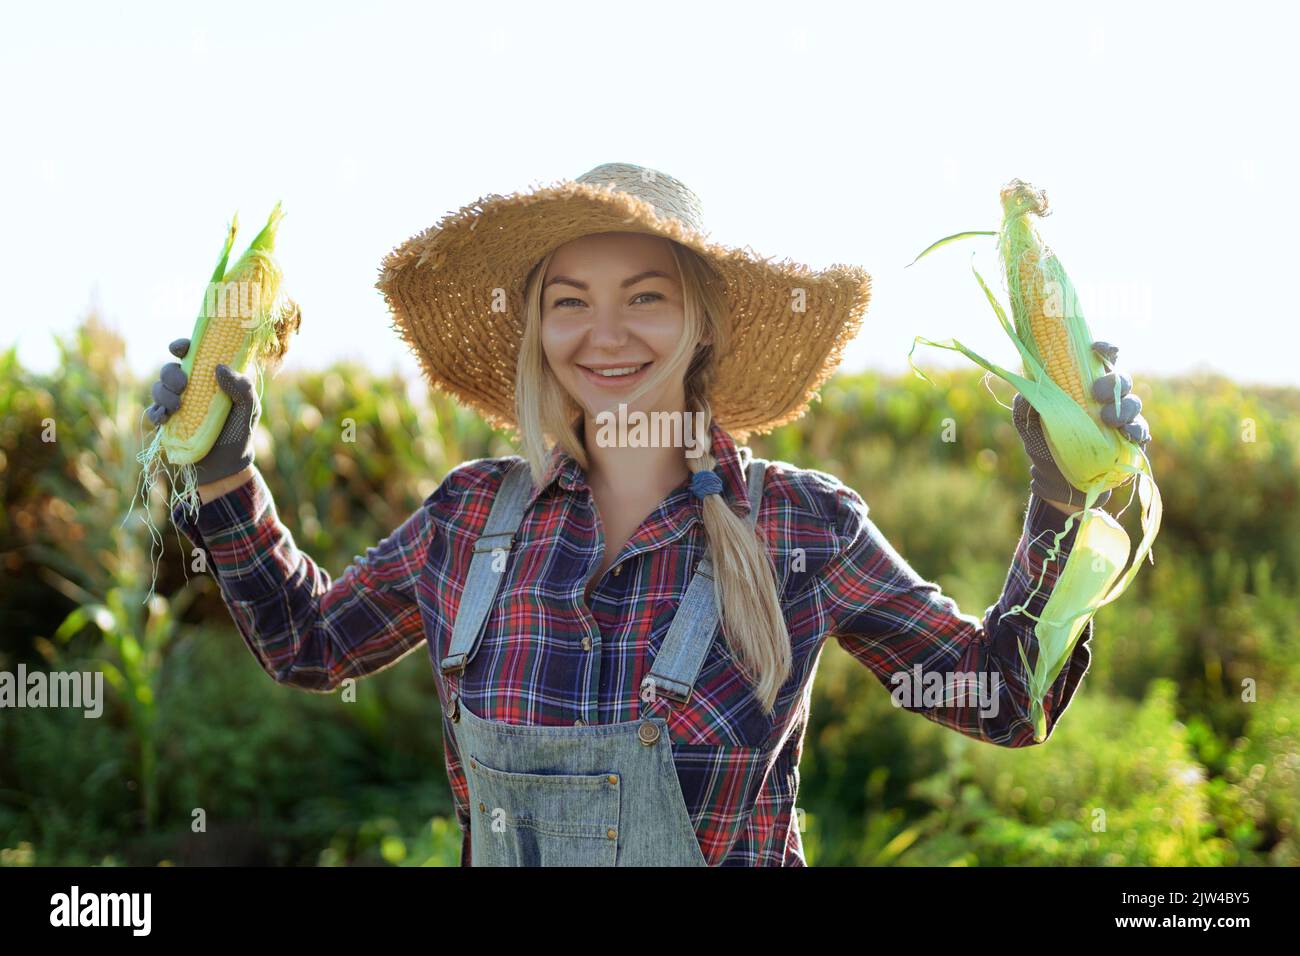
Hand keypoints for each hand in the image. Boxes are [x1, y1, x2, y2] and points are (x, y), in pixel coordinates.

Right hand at [145, 337, 260, 485]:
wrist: (226, 465)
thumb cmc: (240, 432)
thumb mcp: (249, 409)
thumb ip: (242, 388)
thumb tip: (219, 367)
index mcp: (212, 378)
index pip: (195, 354)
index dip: (184, 346)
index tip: (180, 349)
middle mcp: (193, 387)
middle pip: (171, 368)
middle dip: (171, 373)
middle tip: (183, 385)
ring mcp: (178, 404)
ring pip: (158, 387)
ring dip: (163, 393)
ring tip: (177, 407)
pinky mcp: (167, 421)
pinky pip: (152, 410)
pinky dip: (155, 413)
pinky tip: (165, 419)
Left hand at [1012, 340, 1150, 508]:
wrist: (1054, 482)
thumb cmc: (1041, 443)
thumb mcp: (1025, 420)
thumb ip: (1027, 399)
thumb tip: (1029, 383)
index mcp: (1082, 385)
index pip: (1099, 360)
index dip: (1103, 350)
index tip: (1096, 349)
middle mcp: (1104, 399)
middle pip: (1121, 379)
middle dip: (1114, 382)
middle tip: (1097, 394)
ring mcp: (1120, 420)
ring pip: (1134, 403)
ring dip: (1124, 409)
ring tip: (1109, 421)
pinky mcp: (1130, 442)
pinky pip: (1141, 431)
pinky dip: (1137, 431)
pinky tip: (1127, 435)